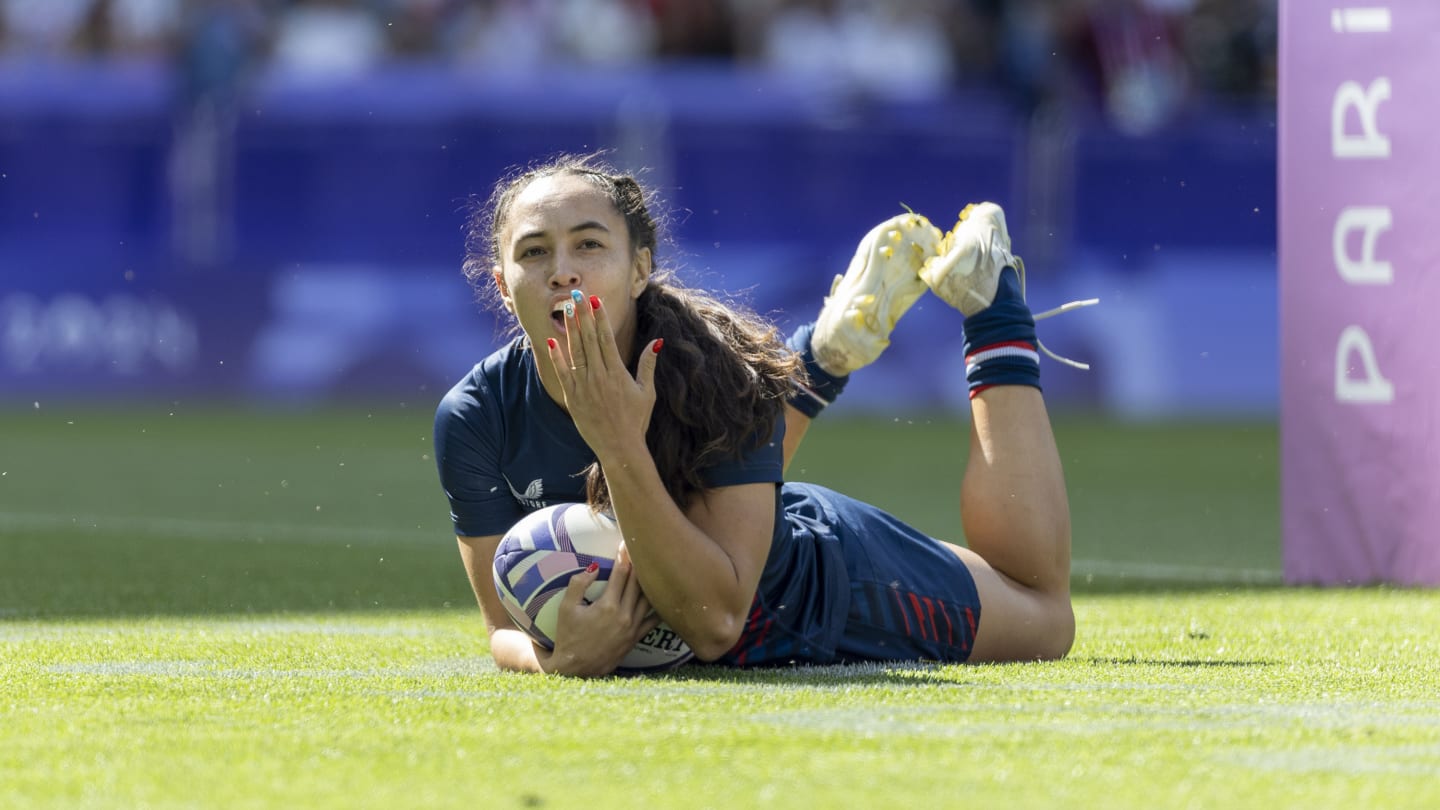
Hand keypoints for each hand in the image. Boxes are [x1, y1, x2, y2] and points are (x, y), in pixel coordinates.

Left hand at [545, 291, 661, 460]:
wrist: (619, 447)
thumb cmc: (636, 420)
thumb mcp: (646, 392)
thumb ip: (648, 364)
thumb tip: (657, 341)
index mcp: (617, 372)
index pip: (606, 338)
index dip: (599, 317)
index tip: (594, 300)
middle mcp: (599, 376)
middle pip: (588, 339)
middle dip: (582, 315)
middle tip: (576, 295)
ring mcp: (584, 386)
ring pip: (574, 351)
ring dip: (569, 329)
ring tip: (565, 309)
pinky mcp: (573, 397)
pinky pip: (562, 373)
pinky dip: (556, 357)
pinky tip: (551, 341)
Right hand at [545, 552, 659, 676]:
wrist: (576, 669)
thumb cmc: (568, 637)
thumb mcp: (566, 609)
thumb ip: (578, 585)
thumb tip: (594, 567)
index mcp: (607, 606)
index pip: (620, 574)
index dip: (624, 556)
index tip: (625, 542)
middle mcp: (624, 615)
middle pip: (638, 583)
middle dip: (640, 563)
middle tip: (643, 548)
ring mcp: (632, 627)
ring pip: (648, 599)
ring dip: (651, 583)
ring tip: (655, 568)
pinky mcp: (635, 638)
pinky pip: (653, 620)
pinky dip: (659, 608)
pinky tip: (665, 598)